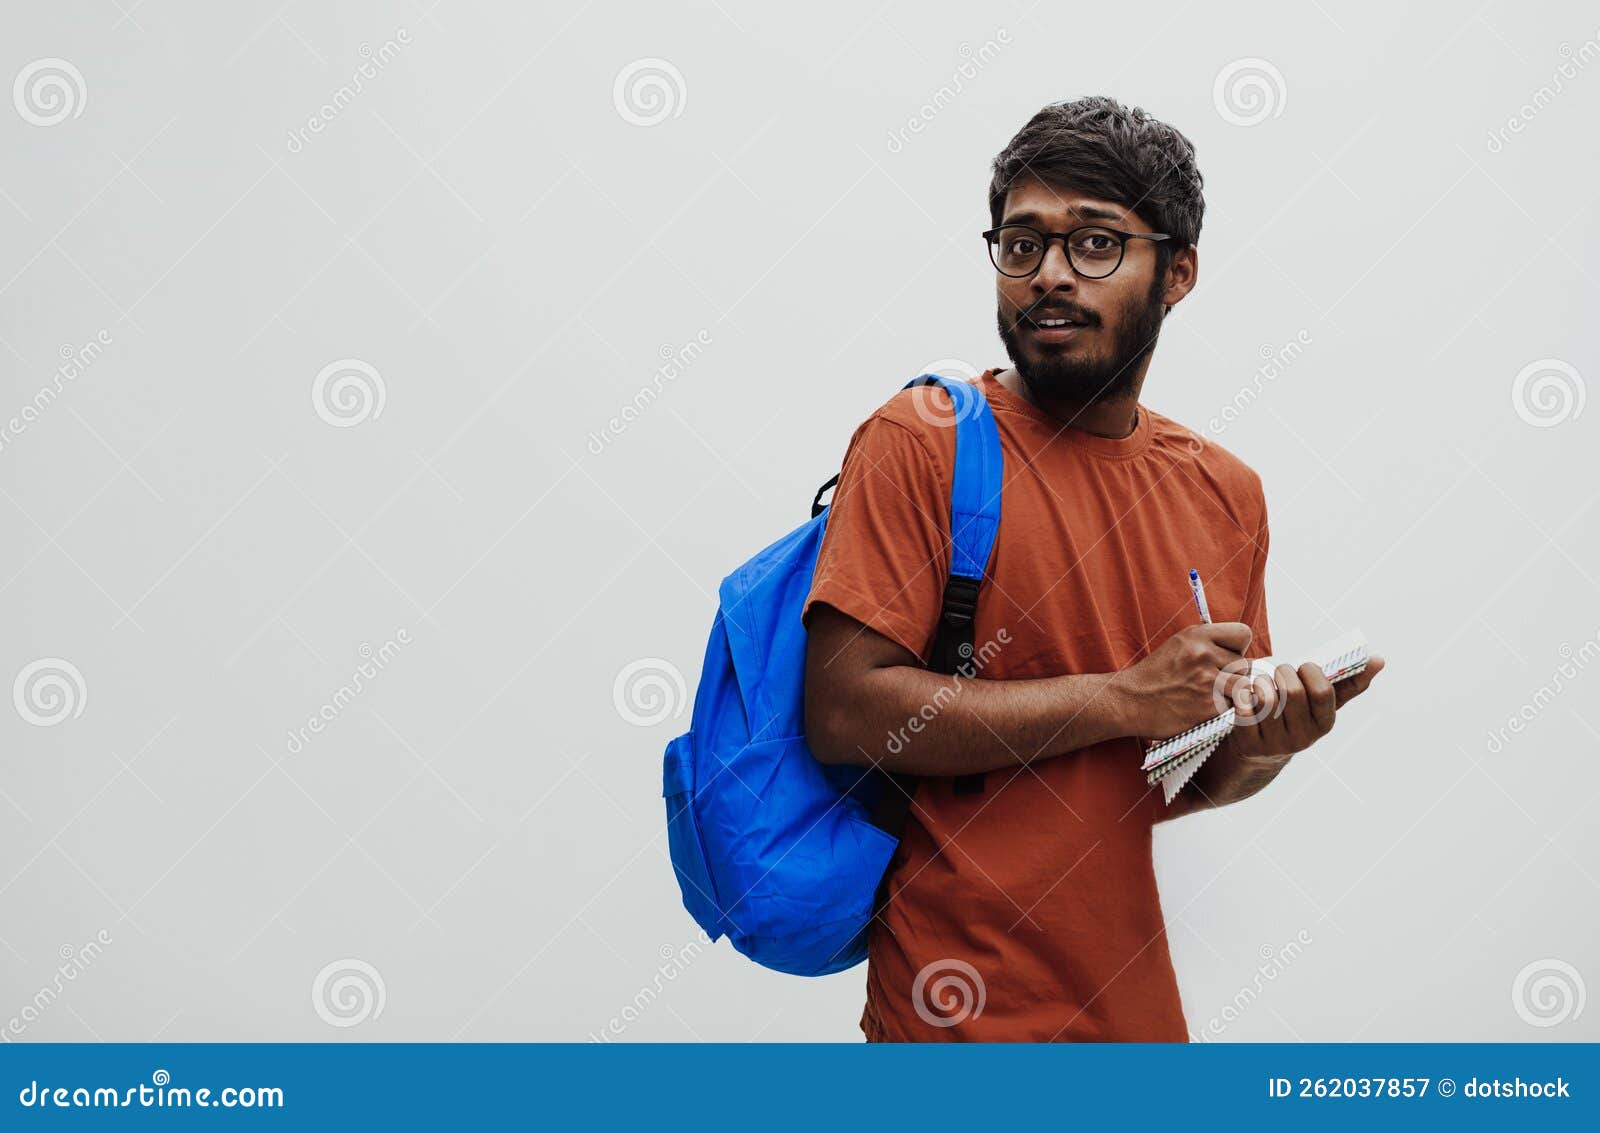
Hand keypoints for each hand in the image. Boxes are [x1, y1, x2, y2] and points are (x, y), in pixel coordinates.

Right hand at [1123, 622, 1253, 737]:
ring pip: (1242, 685)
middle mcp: (1203, 654)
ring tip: (1208, 694)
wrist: (1130, 701)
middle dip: (1232, 673)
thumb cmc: (1155, 675)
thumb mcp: (1178, 645)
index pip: (1243, 634)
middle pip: (1244, 663)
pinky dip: (1222, 709)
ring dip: (1230, 693)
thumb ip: (1208, 643)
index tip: (1224, 657)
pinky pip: (1233, 706)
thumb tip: (1242, 651)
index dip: (1238, 647)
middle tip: (1210, 681)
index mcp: (1197, 635)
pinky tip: (1202, 707)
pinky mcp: (1209, 706)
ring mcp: (1207, 680)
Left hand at [1224, 654, 1386, 761]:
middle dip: (1283, 671)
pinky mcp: (1249, 744)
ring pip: (1266, 698)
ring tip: (1261, 680)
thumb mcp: (1320, 704)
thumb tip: (1380, 660)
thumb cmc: (1294, 716)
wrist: (1258, 752)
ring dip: (1260, 680)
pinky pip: (1243, 707)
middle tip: (1279, 670)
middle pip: (1292, 692)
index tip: (1303, 667)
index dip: (1309, 671)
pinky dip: (1241, 693)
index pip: (1322, 691)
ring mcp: (1275, 743)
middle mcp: (1303, 738)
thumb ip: (1349, 683)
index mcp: (1324, 724)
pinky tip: (1245, 694)